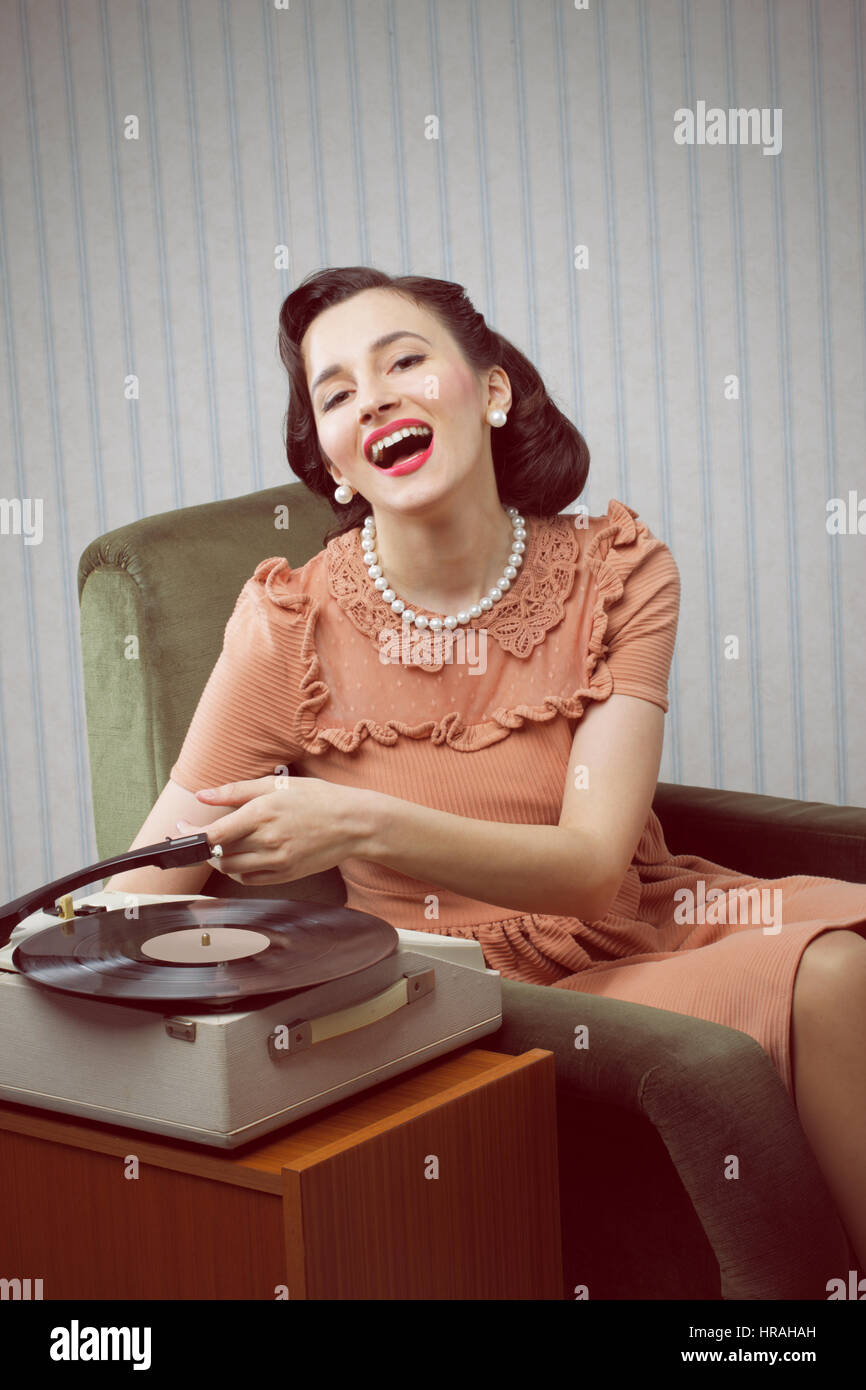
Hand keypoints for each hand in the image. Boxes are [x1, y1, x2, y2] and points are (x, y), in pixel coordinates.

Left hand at [172, 775, 368, 885]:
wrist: (354, 823)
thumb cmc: (317, 799)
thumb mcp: (276, 785)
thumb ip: (235, 791)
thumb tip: (202, 796)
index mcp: (263, 813)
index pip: (214, 833)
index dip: (191, 833)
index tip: (180, 829)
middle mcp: (268, 840)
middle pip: (219, 853)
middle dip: (203, 845)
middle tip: (201, 835)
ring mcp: (278, 861)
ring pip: (231, 868)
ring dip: (220, 858)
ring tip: (224, 844)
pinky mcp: (286, 875)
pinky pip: (250, 879)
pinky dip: (239, 870)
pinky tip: (243, 856)